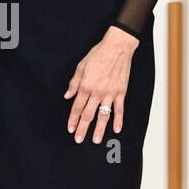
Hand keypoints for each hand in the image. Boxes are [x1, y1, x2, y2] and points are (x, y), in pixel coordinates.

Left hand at [63, 27, 138, 143]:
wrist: (117, 48)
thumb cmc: (98, 54)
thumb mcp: (81, 66)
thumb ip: (74, 83)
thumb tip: (68, 95)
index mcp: (86, 86)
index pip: (77, 107)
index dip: (73, 119)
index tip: (70, 129)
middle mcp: (97, 92)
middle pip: (88, 114)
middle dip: (82, 128)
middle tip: (78, 140)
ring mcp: (110, 94)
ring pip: (103, 115)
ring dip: (99, 129)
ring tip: (95, 140)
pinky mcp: (121, 92)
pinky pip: (120, 109)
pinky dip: (119, 120)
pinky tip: (116, 130)